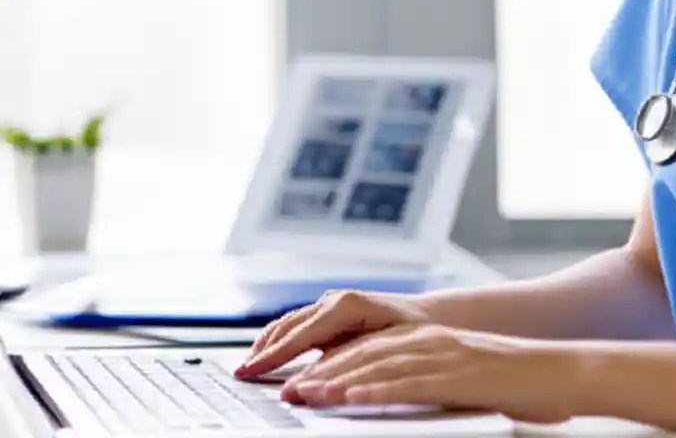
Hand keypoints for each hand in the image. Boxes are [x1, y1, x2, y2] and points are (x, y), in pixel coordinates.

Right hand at [236, 290, 433, 378]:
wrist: (432, 316)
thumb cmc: (414, 330)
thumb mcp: (384, 347)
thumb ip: (348, 358)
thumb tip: (318, 377)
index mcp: (347, 305)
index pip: (299, 334)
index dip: (273, 355)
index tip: (250, 371)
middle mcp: (335, 301)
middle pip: (287, 327)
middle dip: (263, 350)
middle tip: (241, 373)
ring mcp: (332, 304)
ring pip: (289, 324)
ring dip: (267, 344)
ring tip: (248, 366)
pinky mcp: (331, 313)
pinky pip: (298, 326)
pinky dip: (280, 340)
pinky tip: (269, 356)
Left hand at [281, 323, 581, 424]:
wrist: (563, 372)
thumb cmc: (518, 382)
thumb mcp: (464, 377)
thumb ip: (428, 381)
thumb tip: (393, 397)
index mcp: (431, 338)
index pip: (369, 348)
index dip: (330, 364)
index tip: (298, 380)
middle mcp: (432, 340)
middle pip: (365, 353)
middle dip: (322, 371)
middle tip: (287, 390)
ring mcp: (445, 355)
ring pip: (379, 365)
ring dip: (337, 380)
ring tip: (306, 395)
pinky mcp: (459, 374)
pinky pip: (409, 382)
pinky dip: (376, 389)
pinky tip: (351, 397)